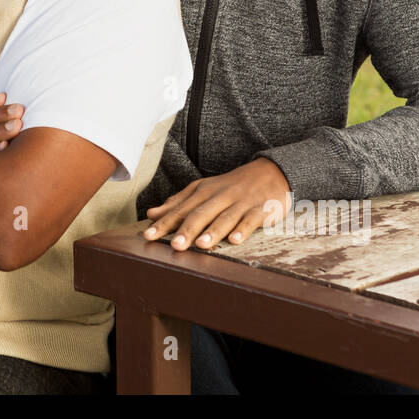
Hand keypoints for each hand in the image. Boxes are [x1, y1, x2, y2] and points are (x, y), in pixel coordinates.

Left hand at [143, 158, 291, 250]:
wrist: (270, 172)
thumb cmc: (231, 186)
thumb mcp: (202, 189)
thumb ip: (177, 203)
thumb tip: (151, 214)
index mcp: (203, 191)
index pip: (180, 209)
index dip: (164, 223)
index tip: (148, 236)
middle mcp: (219, 196)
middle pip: (201, 214)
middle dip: (187, 230)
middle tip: (175, 246)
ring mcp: (240, 202)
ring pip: (225, 217)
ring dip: (213, 231)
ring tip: (201, 245)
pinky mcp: (260, 209)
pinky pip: (250, 220)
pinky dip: (243, 229)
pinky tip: (235, 240)